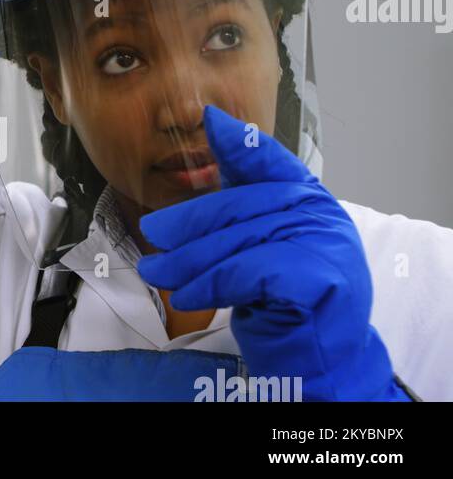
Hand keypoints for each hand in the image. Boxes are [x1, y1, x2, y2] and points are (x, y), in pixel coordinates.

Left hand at [137, 106, 409, 400]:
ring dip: (188, 260)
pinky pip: (250, 272)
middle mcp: (322, 217)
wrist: (317, 359)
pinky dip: (213, 284)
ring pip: (239, 241)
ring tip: (157, 272)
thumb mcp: (258, 245)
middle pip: (242, 206)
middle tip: (152, 234)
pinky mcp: (320, 281)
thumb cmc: (283, 300)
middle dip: (189, 222)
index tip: (211, 119)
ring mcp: (326, 247)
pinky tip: (188, 296)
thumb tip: (212, 139)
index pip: (272, 161)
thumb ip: (238, 203)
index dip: (241, 142)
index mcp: (309, 200)